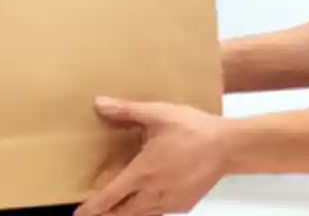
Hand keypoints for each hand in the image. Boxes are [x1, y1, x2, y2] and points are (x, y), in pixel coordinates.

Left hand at [75, 98, 229, 215]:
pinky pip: (160, 212)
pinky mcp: (185, 204)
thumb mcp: (157, 114)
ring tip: (116, 210)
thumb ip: (126, 111)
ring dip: (126, 213)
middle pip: (123, 213)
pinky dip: (147, 210)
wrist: (228, 145)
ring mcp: (171, 201)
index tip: (79, 214)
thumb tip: (99, 103)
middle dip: (107, 215)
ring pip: (142, 215)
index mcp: (143, 172)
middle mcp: (154, 192)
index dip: (93, 207)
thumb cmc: (193, 129)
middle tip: (94, 213)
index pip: (110, 197)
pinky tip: (146, 202)